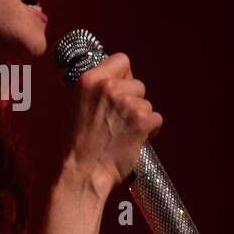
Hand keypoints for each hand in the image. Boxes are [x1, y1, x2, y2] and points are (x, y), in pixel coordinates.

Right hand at [63, 52, 162, 199]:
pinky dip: (149, 130)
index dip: (125, 76)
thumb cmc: (78, 146)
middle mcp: (108, 87)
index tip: (121, 90)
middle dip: (134, 101)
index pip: (121, 60)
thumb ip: (96, 91)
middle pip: (138, 84)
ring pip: (147, 103)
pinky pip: (156, 119)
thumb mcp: (77, 107)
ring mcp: (126, 103)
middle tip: (119, 120)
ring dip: (140, 118)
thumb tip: (117, 82)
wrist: (83, 173)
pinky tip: (133, 140)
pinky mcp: (141, 120)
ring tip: (122, 133)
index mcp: (89, 80)